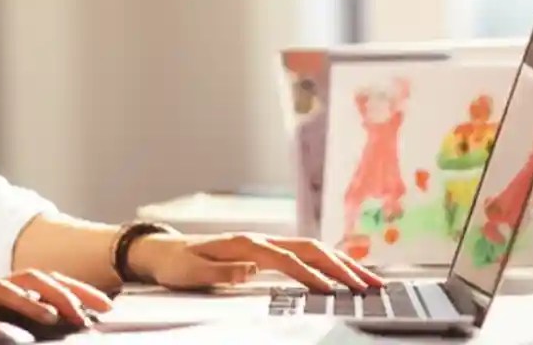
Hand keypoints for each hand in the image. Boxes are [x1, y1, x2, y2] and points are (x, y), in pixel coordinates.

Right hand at [0, 269, 113, 342]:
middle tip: (91, 312)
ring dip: (33, 303)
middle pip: (32, 278)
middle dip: (65, 292)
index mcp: (1, 292)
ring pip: (4, 289)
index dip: (78, 289)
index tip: (107, 306)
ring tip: (56, 320)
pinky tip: (13, 340)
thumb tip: (62, 329)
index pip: (47, 282)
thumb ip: (19, 326)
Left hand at [126, 232, 384, 293]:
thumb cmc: (177, 264)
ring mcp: (265, 244)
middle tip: (370, 286)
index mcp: (245, 244)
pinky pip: (304, 254)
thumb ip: (220, 272)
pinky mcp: (265, 251)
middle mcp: (260, 240)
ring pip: (313, 249)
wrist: (163, 251)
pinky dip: (328, 262)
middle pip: (311, 249)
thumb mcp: (191, 272)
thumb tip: (250, 270)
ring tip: (368, 280)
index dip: (312, 276)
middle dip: (343, 267)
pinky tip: (343, 273)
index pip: (288, 260)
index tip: (334, 292)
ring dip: (342, 263)